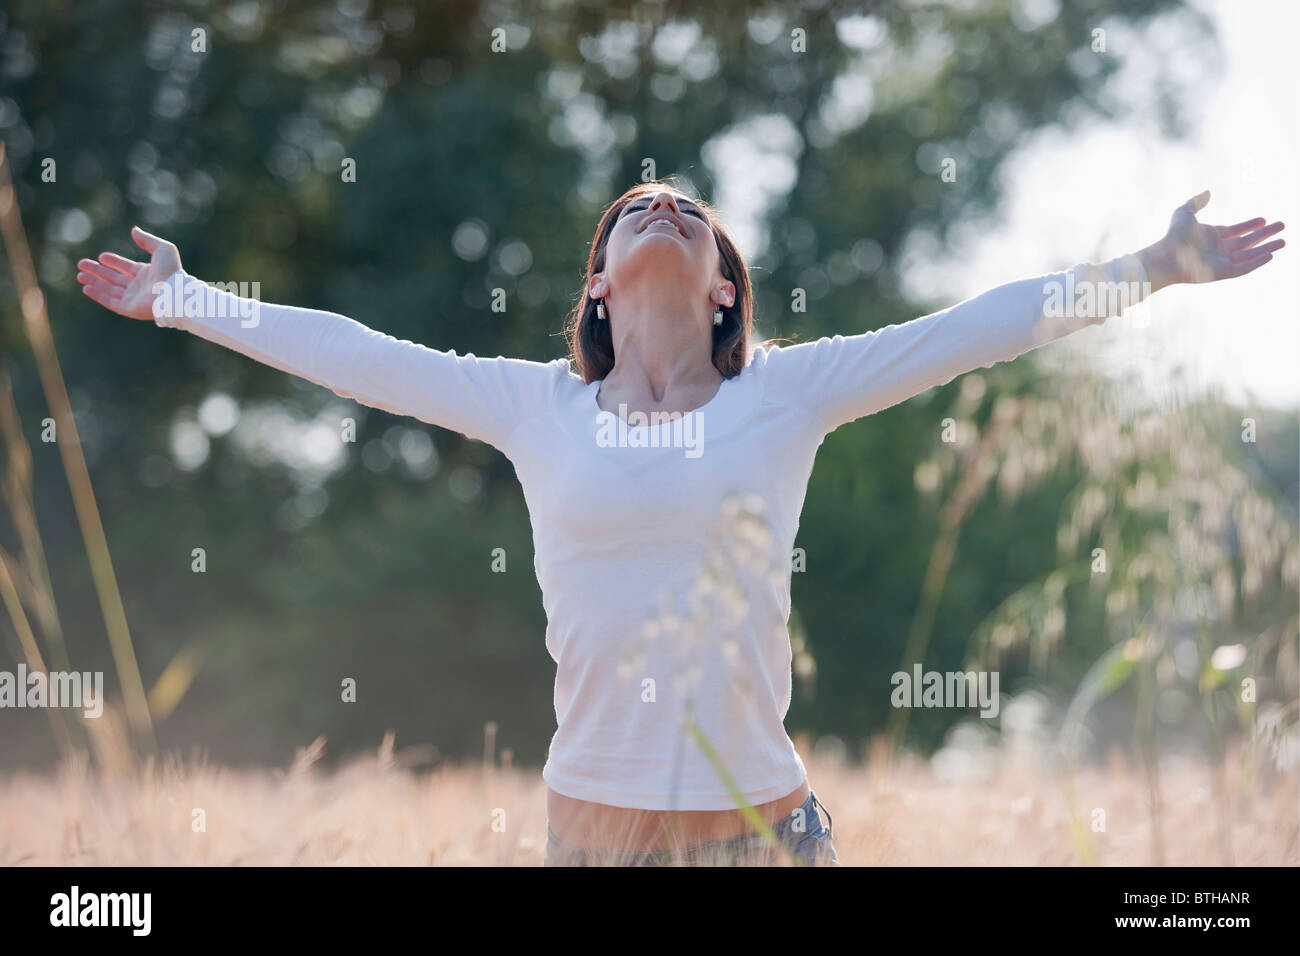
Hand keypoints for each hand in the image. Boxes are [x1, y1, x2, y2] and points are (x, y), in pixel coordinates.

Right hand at [77, 226, 182, 320]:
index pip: (126, 268)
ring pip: (109, 289)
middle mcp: (139, 286)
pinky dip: (98, 295)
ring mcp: (133, 298)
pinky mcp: (129, 309)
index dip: (114, 262)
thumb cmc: (170, 271)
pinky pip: (110, 301)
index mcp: (147, 274)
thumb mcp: (162, 249)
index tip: (101, 257)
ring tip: (80, 275)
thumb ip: (147, 240)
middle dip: (97, 271)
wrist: (173, 293)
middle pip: (114, 278)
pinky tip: (86, 288)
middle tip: (82, 264)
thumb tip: (134, 230)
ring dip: (94, 282)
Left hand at [1137, 191, 1284, 291]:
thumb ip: (1196, 202)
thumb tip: (1208, 192)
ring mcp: (1221, 262)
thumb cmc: (1173, 235)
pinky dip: (1257, 262)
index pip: (1236, 231)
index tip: (1264, 219)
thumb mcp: (1184, 213)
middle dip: (1265, 234)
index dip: (1251, 225)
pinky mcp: (1222, 273)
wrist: (1166, 256)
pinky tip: (1271, 254)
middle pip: (1247, 242)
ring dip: (1267, 248)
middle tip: (1282, 226)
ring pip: (1249, 254)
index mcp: (1211, 236)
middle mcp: (1219, 249)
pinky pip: (1244, 268)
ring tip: (1284, 241)